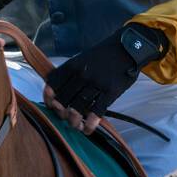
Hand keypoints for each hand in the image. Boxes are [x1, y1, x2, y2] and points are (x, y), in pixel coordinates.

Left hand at [43, 24, 166, 134]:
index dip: (48, 96)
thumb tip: (56, 89)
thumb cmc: (104, 55)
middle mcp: (82, 74)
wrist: (128, 48)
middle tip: (63, 117)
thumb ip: (70, 72)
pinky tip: (87, 129)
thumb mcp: (83, 58)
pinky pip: (97, 111)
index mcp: (73, 65)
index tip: (50, 104)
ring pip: (78, 107)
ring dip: (73, 120)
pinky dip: (90, 123)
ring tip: (75, 125)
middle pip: (64, 98)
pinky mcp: (111, 91)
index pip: (54, 83)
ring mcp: (97, 83)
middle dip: (60, 111)